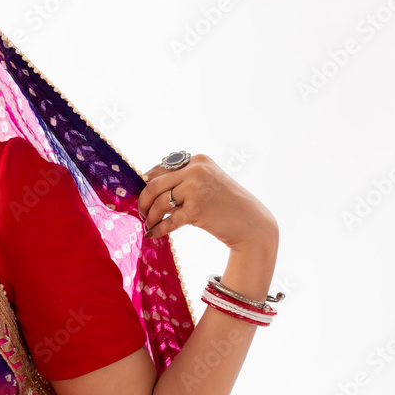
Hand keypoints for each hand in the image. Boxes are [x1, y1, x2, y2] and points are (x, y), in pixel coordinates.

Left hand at [138, 154, 277, 252]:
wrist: (252, 224)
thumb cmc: (228, 204)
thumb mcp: (207, 181)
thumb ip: (183, 180)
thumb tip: (147, 186)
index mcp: (198, 160)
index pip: (160, 169)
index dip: (147, 184)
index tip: (143, 195)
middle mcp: (196, 170)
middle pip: (154, 184)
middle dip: (144, 200)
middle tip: (141, 212)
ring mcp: (195, 189)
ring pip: (159, 203)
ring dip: (150, 216)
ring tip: (148, 223)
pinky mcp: (195, 210)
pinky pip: (168, 221)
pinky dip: (158, 229)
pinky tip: (152, 234)